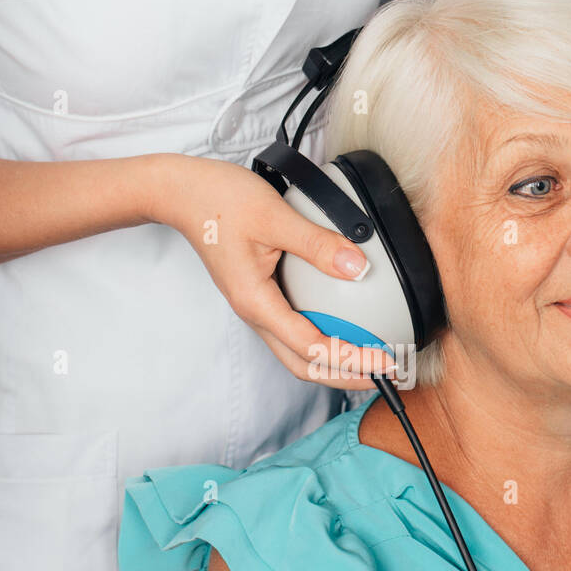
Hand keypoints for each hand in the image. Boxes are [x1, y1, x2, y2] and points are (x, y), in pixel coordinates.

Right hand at [157, 155, 397, 388]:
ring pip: (298, 352)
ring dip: (336, 361)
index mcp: (257, 304)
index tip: (387, 361)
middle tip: (388, 373)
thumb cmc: (219, 201)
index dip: (353, 360)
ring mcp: (257, 307)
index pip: (312, 349)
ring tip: (373, 356)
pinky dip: (324, 338)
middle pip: (305, 365)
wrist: (183, 194)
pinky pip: (295, 329)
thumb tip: (359, 268)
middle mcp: (256, 314)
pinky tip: (348, 324)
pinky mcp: (261, 296)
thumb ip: (317, 244)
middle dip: (347, 376)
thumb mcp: (275, 217)